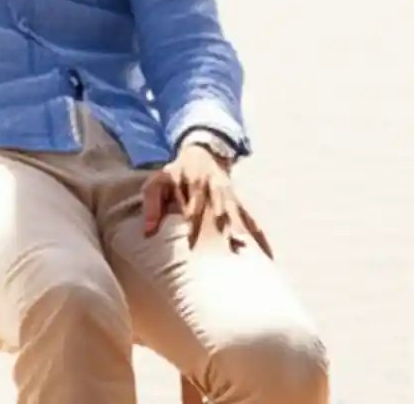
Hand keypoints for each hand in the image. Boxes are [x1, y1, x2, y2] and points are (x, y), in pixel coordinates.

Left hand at [142, 145, 270, 256]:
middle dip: (225, 234)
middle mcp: (217, 191)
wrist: (202, 153)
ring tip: (254, 261)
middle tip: (228, 256)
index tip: (192, 246)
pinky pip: (253, 221)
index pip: (194, 209)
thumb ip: (151, 205)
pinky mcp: (241, 204)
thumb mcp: (157, 182)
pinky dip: (261, 238)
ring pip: (241, 219)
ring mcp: (232, 198)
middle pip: (223, 215)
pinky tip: (268, 257)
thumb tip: (147, 232)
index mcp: (196, 184)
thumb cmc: (174, 173)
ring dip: (246, 239)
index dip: (194, 226)